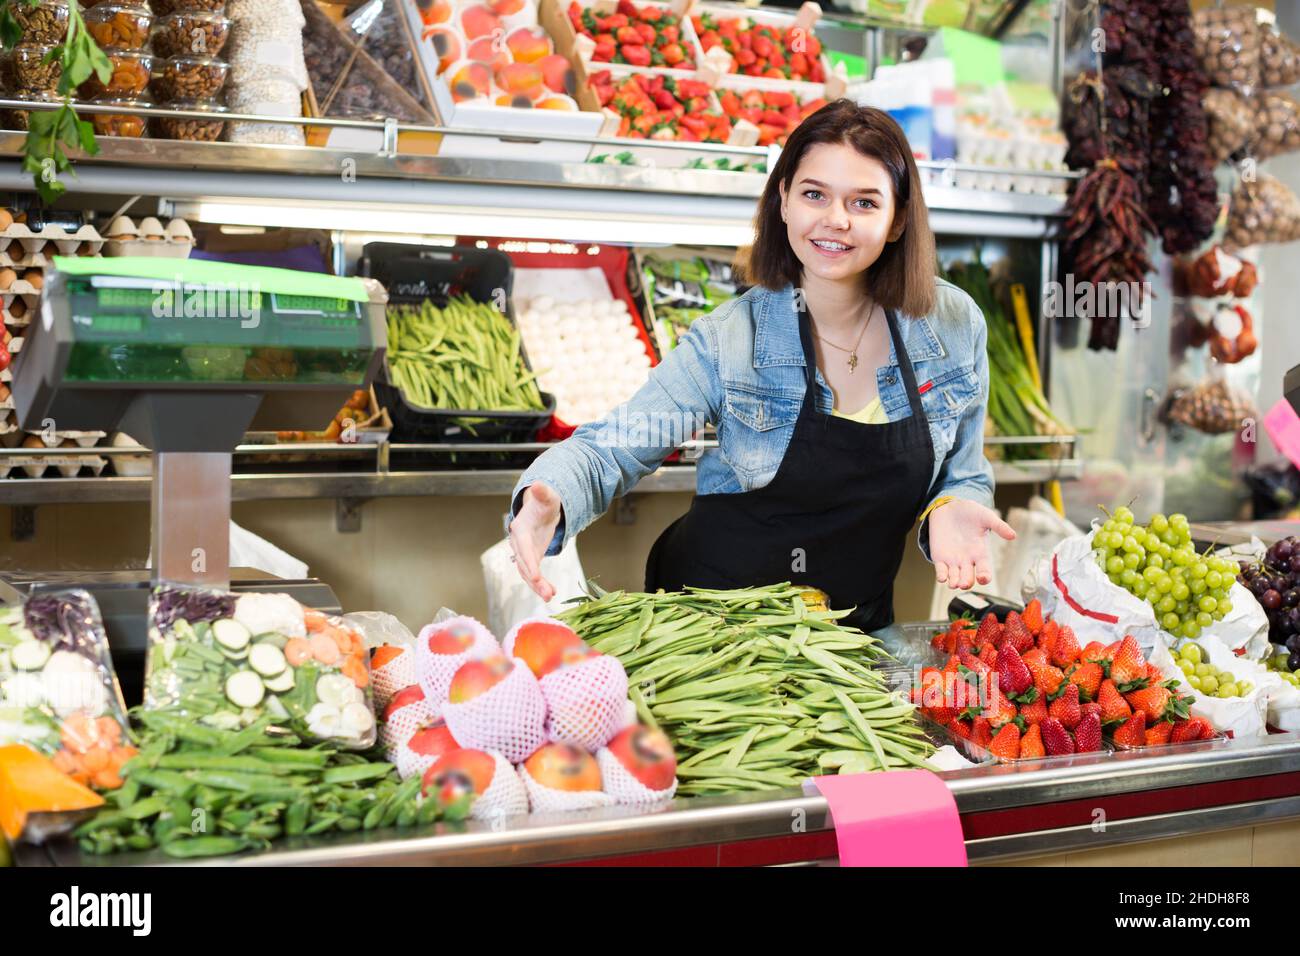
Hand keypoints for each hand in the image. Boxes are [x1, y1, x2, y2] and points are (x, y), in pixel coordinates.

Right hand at [508, 482, 562, 600]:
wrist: (542, 510)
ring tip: (550, 596)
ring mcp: (524, 553)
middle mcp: (518, 543)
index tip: (535, 575)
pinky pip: (534, 575)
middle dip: (534, 579)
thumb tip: (537, 484)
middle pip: (523, 564)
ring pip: (527, 573)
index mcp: (520, 529)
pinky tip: (551, 593)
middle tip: (546, 591)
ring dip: (537, 586)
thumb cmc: (545, 503)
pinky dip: (541, 585)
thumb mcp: (547, 497)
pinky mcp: (531, 559)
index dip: (528, 561)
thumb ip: (542, 493)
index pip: (523, 547)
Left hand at [928, 499, 1015, 590]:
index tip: (983, 578)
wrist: (950, 506)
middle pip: (968, 577)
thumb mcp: (986, 517)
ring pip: (954, 577)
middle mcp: (967, 560)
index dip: (984, 576)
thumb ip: (999, 526)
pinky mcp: (940, 557)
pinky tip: (942, 578)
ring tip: (954, 584)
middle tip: (965, 583)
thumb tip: (1013, 535)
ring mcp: (953, 560)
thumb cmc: (970, 512)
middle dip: (967, 582)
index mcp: (980, 553)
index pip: (984, 570)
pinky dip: (941, 576)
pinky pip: (941, 570)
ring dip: (954, 582)